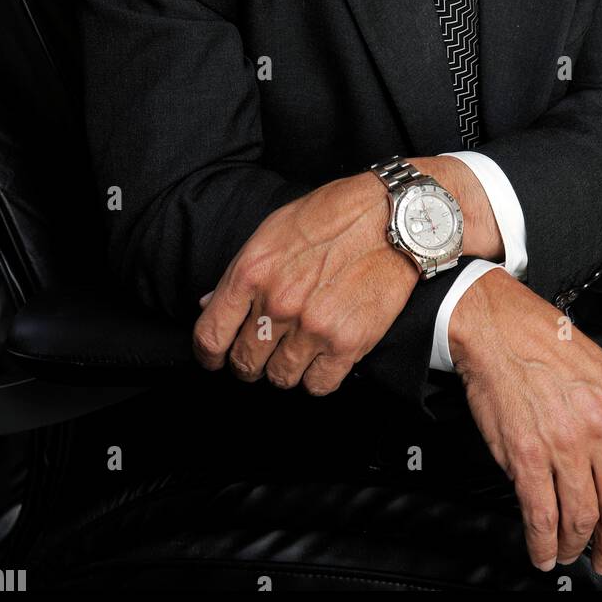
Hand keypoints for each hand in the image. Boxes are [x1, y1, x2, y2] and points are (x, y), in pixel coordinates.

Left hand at [192, 170, 417, 394]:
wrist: (393, 217)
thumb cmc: (334, 216)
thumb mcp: (273, 231)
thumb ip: (240, 272)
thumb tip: (211, 305)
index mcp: (253, 273)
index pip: (209, 337)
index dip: (208, 355)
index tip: (215, 359)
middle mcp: (278, 303)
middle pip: (244, 363)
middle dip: (250, 361)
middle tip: (265, 349)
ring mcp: (312, 327)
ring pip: (280, 378)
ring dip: (287, 367)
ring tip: (301, 346)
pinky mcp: (347, 343)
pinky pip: (317, 385)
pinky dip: (318, 375)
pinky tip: (324, 354)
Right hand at [448, 269, 601, 576]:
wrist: (495, 325)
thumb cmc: (544, 343)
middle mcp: (600, 426)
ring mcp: (564, 444)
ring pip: (582, 519)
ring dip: (576, 546)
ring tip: (570, 551)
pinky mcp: (526, 455)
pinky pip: (542, 516)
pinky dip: (544, 544)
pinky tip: (543, 550)